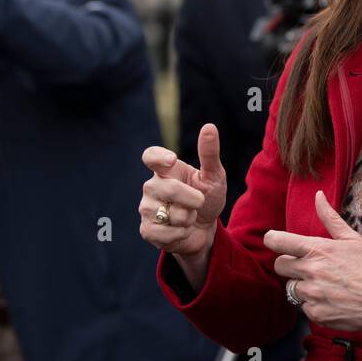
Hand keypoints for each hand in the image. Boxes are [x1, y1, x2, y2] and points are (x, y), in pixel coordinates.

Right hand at [138, 124, 227, 258]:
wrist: (205, 229)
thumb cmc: (208, 198)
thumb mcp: (214, 176)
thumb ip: (209, 154)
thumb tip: (209, 126)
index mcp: (166, 170)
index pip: (150, 156)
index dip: (158, 157)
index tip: (172, 160)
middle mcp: (152, 186)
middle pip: (168, 188)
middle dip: (193, 198)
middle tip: (200, 202)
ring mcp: (146, 208)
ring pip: (170, 214)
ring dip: (188, 218)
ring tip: (188, 217)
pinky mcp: (147, 230)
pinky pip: (165, 233)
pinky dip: (181, 234)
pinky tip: (181, 231)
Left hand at [265, 191, 361, 334]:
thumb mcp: (352, 238)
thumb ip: (330, 217)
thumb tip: (318, 195)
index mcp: (317, 250)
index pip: (278, 242)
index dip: (272, 239)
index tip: (274, 240)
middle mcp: (311, 271)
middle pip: (279, 266)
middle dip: (290, 265)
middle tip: (309, 267)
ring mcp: (312, 294)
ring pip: (290, 288)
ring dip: (302, 286)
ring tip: (324, 285)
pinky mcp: (315, 314)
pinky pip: (303, 307)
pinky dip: (313, 304)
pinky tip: (330, 299)